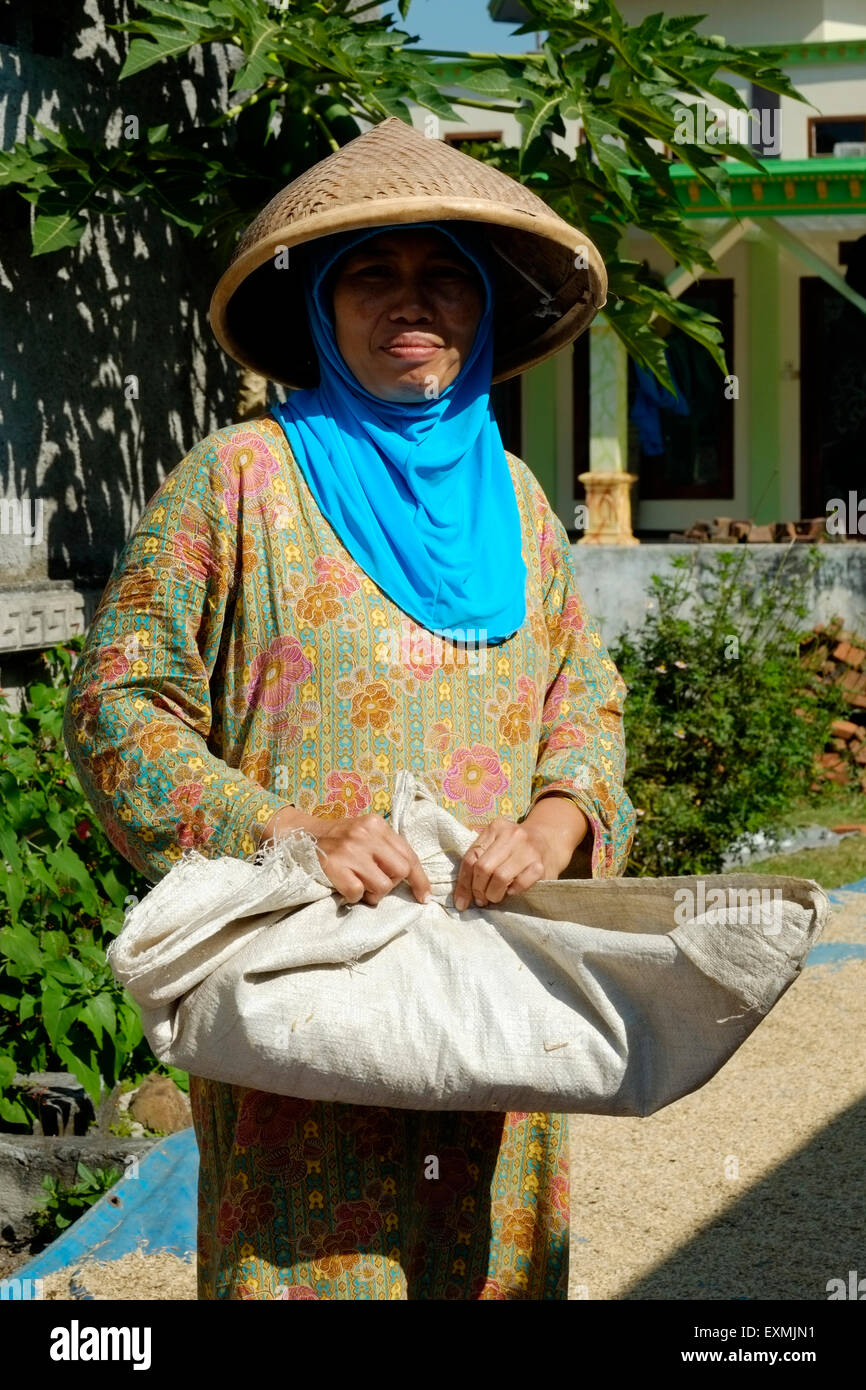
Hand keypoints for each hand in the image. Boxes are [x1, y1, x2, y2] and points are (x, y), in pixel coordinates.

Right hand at [261, 804, 431, 907]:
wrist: (298, 835)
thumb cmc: (337, 839)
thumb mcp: (364, 833)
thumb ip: (386, 849)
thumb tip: (414, 881)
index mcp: (377, 825)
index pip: (408, 855)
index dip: (420, 879)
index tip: (424, 897)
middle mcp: (365, 834)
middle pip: (400, 871)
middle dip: (392, 885)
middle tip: (375, 884)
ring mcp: (349, 850)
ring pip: (382, 886)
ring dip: (372, 894)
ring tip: (359, 886)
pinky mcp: (333, 866)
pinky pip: (357, 893)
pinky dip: (353, 897)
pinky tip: (345, 887)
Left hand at [453, 796, 588, 910]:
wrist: (550, 840)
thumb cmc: (516, 848)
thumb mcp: (496, 844)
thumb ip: (479, 860)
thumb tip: (461, 896)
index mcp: (495, 828)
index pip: (471, 857)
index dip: (463, 883)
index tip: (461, 903)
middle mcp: (512, 835)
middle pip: (483, 868)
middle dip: (478, 889)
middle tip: (482, 900)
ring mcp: (528, 849)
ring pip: (500, 878)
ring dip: (494, 894)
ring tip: (495, 898)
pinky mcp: (540, 865)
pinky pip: (520, 884)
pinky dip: (513, 892)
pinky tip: (512, 891)